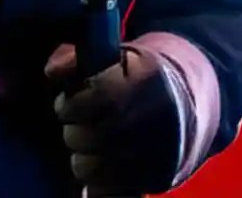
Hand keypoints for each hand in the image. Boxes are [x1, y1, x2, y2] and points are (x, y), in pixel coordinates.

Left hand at [44, 36, 219, 195]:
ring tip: (94, 144)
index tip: (67, 103)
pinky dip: (98, 183)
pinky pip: (105, 191)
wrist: (188, 108)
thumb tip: (52, 71)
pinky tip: (105, 164)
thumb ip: (79, 59)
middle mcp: (157, 115)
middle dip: (75, 132)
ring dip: (83, 157)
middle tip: (82, 124)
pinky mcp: (159, 178)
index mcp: (147, 76)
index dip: (70, 105)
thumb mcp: (116, 56)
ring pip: (89, 168)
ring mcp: (160, 150)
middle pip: (87, 137)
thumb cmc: (138, 80)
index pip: (92, 98)